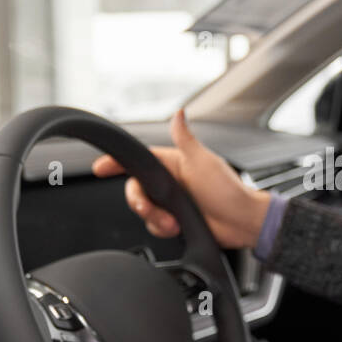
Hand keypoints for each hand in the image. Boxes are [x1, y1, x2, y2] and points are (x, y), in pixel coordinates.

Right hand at [93, 108, 269, 249]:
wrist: (242, 222)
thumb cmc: (228, 190)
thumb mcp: (203, 161)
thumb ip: (185, 138)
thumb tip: (178, 112)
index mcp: (173, 164)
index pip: (139, 159)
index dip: (117, 163)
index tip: (100, 167)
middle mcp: (169, 183)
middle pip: (135, 190)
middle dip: (139, 202)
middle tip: (148, 209)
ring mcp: (171, 204)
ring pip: (144, 211)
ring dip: (155, 219)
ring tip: (173, 223)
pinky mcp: (174, 222)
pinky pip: (154, 226)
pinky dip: (162, 229)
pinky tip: (176, 228)